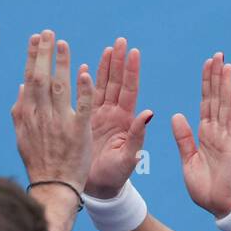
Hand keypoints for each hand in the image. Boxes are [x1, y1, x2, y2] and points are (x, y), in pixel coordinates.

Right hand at [11, 30, 93, 188]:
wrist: (53, 187)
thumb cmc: (39, 163)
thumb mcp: (22, 136)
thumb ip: (20, 111)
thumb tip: (21, 86)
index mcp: (28, 115)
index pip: (31, 79)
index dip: (33, 57)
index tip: (36, 39)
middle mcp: (41, 116)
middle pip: (43, 78)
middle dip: (45, 53)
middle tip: (49, 32)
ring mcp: (60, 123)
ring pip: (60, 87)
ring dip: (62, 63)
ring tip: (63, 44)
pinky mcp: (78, 131)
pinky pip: (82, 106)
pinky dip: (83, 89)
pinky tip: (85, 72)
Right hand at [85, 37, 152, 198]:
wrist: (97, 190)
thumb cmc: (115, 177)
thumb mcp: (129, 158)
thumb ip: (137, 135)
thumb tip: (149, 112)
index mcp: (125, 121)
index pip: (129, 90)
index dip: (131, 71)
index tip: (133, 51)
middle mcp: (114, 115)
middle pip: (116, 83)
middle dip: (118, 61)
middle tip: (120, 40)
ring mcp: (99, 117)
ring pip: (102, 87)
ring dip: (104, 67)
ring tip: (107, 48)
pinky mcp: (84, 122)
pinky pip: (84, 98)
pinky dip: (83, 83)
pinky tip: (81, 68)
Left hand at [172, 53, 230, 217]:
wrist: (219, 206)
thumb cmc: (205, 187)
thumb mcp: (188, 159)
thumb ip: (183, 138)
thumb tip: (176, 115)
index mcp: (205, 135)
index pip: (205, 104)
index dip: (205, 84)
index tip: (206, 65)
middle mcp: (218, 132)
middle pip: (216, 99)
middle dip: (216, 77)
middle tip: (217, 54)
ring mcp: (227, 138)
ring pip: (226, 105)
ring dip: (226, 84)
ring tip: (226, 63)